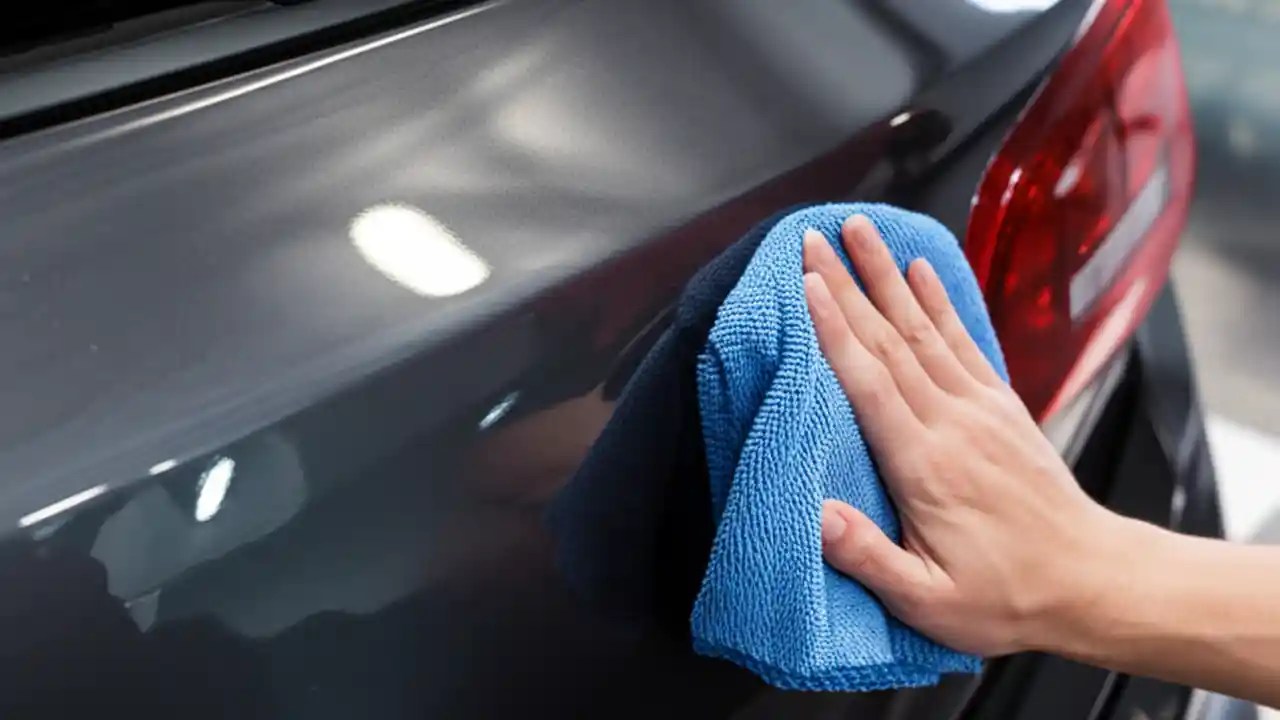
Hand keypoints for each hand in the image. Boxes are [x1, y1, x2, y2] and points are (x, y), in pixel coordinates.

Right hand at [802, 215, 1126, 656]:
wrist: (1091, 581)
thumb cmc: (1006, 595)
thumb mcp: (928, 600)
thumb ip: (868, 558)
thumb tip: (817, 518)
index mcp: (925, 464)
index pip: (870, 380)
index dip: (835, 328)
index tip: (808, 284)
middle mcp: (953, 423)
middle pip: (890, 338)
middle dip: (848, 283)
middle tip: (815, 239)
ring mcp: (981, 409)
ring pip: (924, 327)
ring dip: (888, 275)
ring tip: (861, 231)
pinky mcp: (1001, 407)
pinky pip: (964, 340)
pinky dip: (941, 300)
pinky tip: (921, 270)